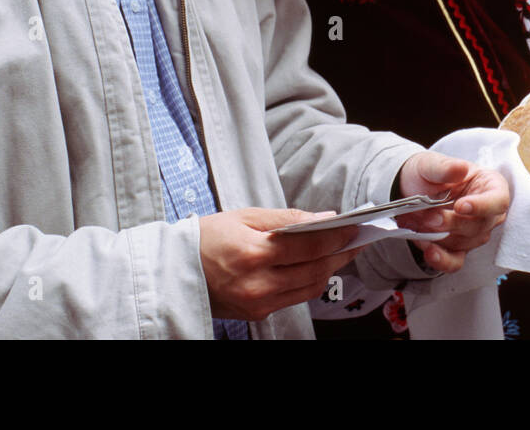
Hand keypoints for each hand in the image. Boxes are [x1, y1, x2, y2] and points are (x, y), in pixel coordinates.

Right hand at [199, 208, 361, 320]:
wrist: (174, 272)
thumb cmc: (206, 238)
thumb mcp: (245, 216)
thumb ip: (287, 218)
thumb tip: (323, 219)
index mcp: (251, 253)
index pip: (308, 246)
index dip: (336, 236)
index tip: (354, 225)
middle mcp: (256, 283)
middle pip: (315, 269)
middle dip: (340, 252)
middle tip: (356, 237)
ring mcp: (258, 302)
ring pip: (310, 286)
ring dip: (330, 268)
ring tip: (341, 250)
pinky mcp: (257, 313)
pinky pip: (295, 297)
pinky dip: (311, 281)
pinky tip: (317, 266)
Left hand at [396, 152, 509, 272]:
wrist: (410, 190)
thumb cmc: (428, 174)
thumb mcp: (431, 164)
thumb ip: (445, 167)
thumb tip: (460, 168)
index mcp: (490, 186)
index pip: (498, 201)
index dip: (483, 206)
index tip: (461, 206)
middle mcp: (487, 212)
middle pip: (480, 225)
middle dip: (452, 223)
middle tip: (429, 216)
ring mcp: (474, 233)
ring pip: (465, 243)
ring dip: (440, 236)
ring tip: (418, 222)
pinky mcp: (458, 249)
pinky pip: (455, 261)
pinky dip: (442, 259)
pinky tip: (429, 251)